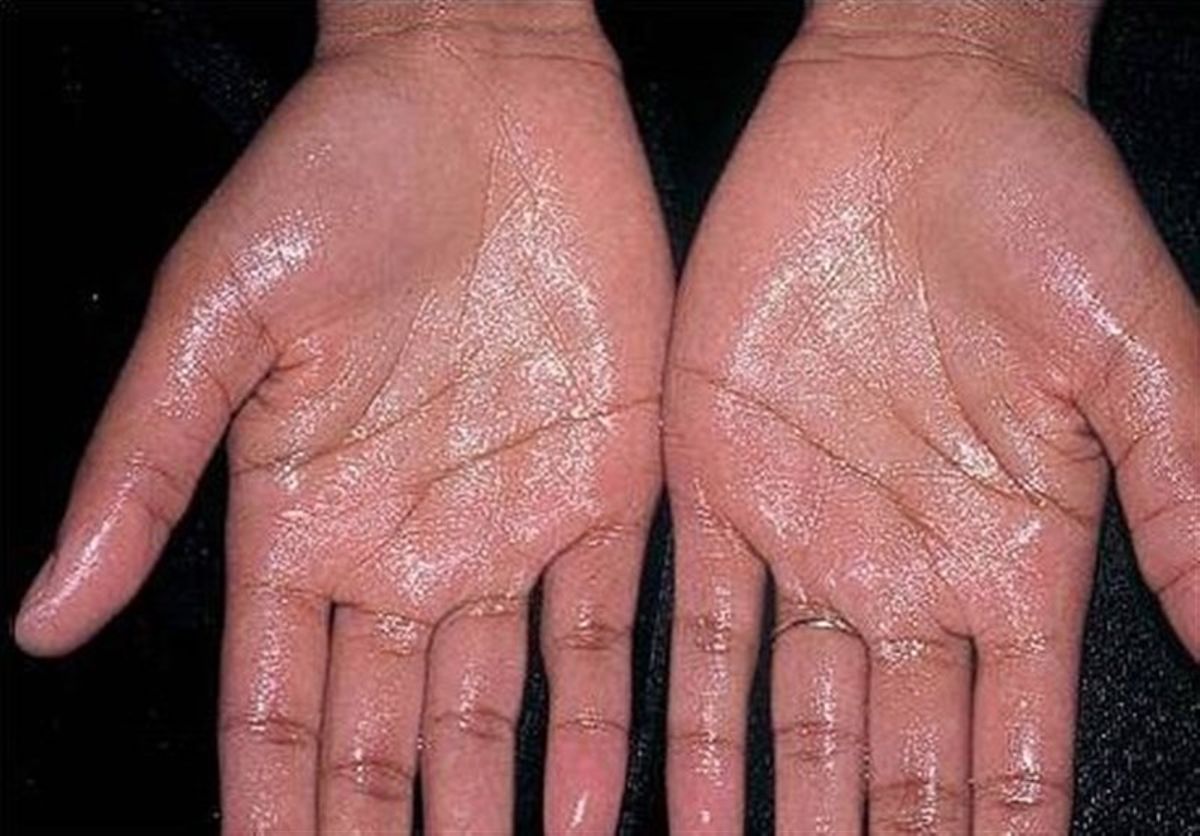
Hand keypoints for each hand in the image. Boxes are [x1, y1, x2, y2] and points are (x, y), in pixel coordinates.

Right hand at [15, 5, 671, 832]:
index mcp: (298, 519)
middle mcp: (404, 546)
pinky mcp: (608, 485)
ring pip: (498, 712)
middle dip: (383, 830)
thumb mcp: (217, 319)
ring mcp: (510, 525)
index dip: (270, 803)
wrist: (483, 93)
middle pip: (386, 736)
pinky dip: (601, 725)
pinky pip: (605, 634)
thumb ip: (141, 469)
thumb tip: (39, 617)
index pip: (272, 706)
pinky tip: (591, 807)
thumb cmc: (333, 179)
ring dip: (494, 809)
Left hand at [664, 3, 1197, 832]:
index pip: (1012, 747)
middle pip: (892, 761)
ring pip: (787, 719)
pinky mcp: (715, 478)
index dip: (1000, 833)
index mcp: (1013, 559)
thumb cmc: (1039, 216)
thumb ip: (1189, 508)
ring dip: (775, 817)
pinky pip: (693, 622)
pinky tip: (679, 804)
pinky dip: (686, 717)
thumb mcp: (1140, 364)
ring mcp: (804, 533)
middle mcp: (902, 570)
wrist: (913, 115)